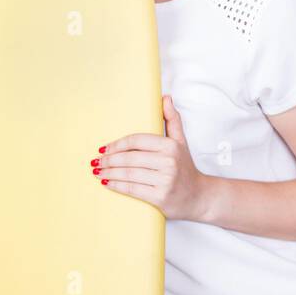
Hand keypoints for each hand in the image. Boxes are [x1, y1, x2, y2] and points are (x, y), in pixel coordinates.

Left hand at [93, 95, 211, 221]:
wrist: (199, 196)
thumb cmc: (186, 167)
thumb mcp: (181, 142)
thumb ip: (172, 119)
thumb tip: (165, 97)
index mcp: (171, 146)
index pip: (137, 141)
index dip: (117, 144)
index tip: (104, 148)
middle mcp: (168, 162)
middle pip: (130, 158)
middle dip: (109, 160)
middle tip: (96, 161)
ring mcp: (165, 180)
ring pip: (129, 174)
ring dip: (109, 172)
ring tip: (97, 171)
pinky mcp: (160, 197)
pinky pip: (132, 189)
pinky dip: (117, 185)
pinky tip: (107, 183)